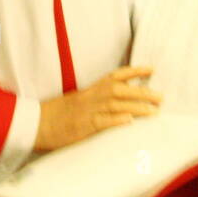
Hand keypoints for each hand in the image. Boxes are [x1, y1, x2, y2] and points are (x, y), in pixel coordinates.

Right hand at [35, 66, 160, 151]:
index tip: (152, 69)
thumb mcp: (77, 101)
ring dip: (136, 107)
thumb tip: (116, 101)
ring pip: (116, 105)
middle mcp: (91, 97)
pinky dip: (116, 120)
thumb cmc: (57, 114)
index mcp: (90, 89)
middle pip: (120, 90)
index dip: (134, 71)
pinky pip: (102, 121)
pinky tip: (129, 121)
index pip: (115, 76)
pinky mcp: (83, 126)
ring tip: (154, 111)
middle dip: (142, 92)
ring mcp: (87, 111)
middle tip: (161, 96)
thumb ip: (95, 99)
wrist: (36, 123)